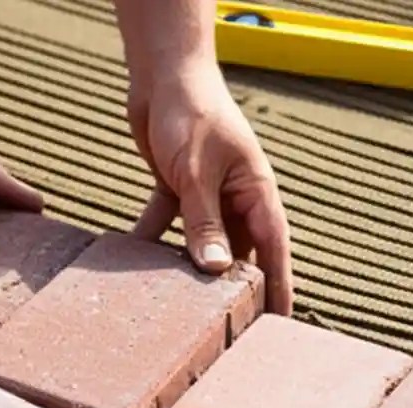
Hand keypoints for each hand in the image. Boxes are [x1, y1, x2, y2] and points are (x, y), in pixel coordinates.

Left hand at [127, 66, 292, 314]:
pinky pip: (169, 224)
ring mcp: (208, 194)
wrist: (162, 73)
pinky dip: (153, 239)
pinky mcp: (178, 188)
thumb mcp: (196, 174)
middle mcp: (237, 198)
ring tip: (180, 308)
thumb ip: (204, 223)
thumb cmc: (191, 113)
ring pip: (203, 242)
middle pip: (239, 253)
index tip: (280, 325)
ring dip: (189, 269)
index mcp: (257, 193)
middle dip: (232, 288)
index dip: (279, 288)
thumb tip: (217, 270)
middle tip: (226, 330)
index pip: (274, 251)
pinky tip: (133, 261)